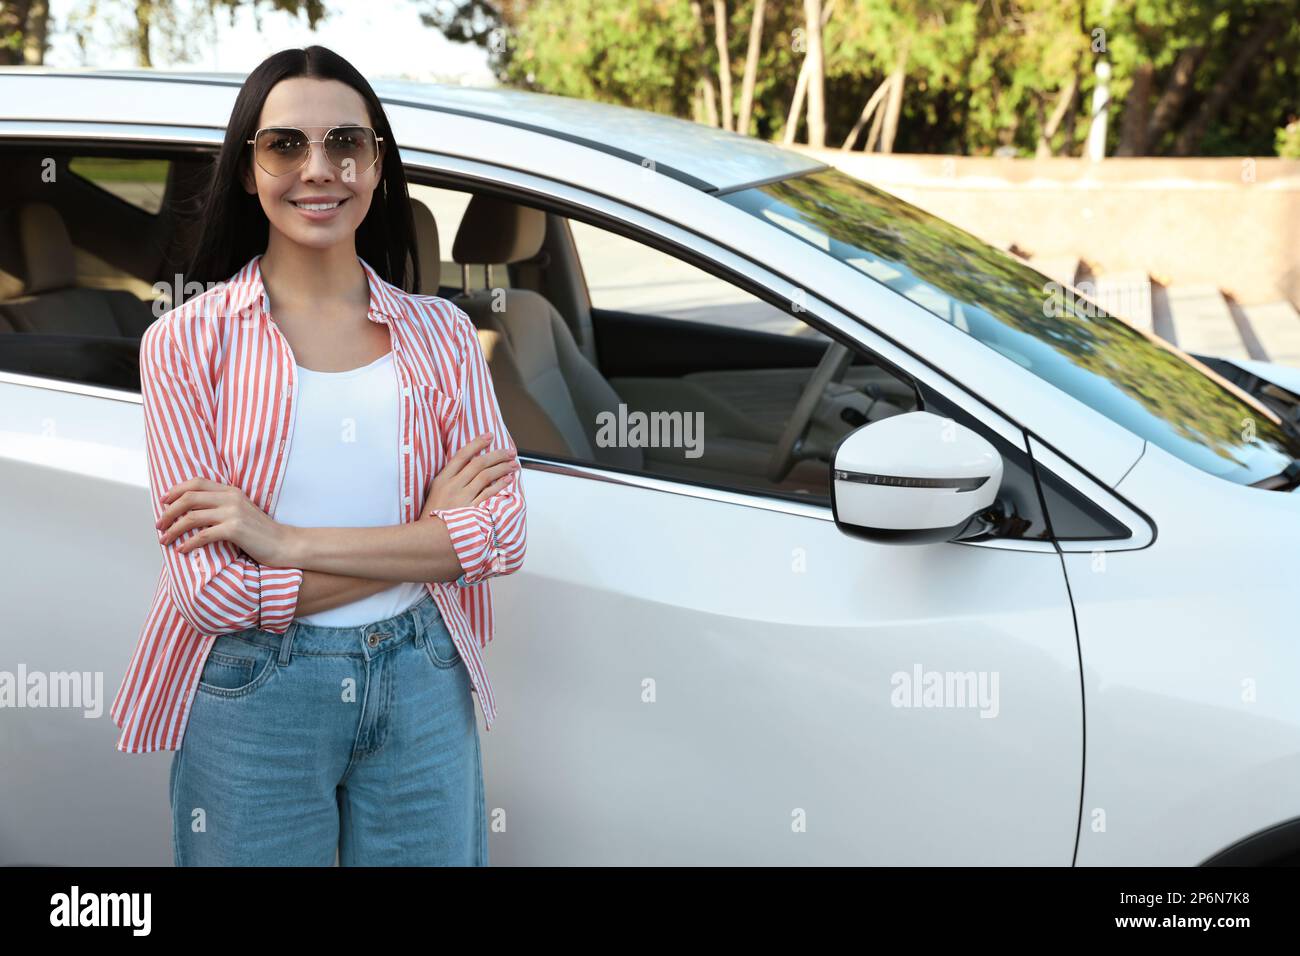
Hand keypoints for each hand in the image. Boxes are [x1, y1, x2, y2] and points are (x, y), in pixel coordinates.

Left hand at [155, 478, 291, 566]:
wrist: (284, 544)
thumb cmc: (261, 533)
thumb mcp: (242, 512)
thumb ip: (222, 506)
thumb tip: (194, 512)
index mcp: (231, 491)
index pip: (196, 482)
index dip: (175, 491)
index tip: (163, 503)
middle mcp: (231, 498)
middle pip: (189, 498)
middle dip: (169, 512)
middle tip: (159, 525)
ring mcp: (233, 512)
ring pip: (192, 517)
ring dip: (173, 529)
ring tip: (164, 539)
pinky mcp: (235, 529)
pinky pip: (203, 535)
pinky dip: (189, 543)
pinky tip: (182, 549)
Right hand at [423, 433, 519, 514]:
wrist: (430, 537)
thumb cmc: (433, 514)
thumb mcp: (435, 491)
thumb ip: (450, 477)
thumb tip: (468, 463)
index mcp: (442, 479)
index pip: (462, 455)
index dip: (477, 443)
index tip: (489, 436)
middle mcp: (453, 486)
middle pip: (478, 463)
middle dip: (496, 455)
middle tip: (509, 451)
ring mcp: (463, 498)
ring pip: (486, 476)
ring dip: (502, 468)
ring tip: (513, 464)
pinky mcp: (471, 510)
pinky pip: (489, 494)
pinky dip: (500, 485)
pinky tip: (508, 479)